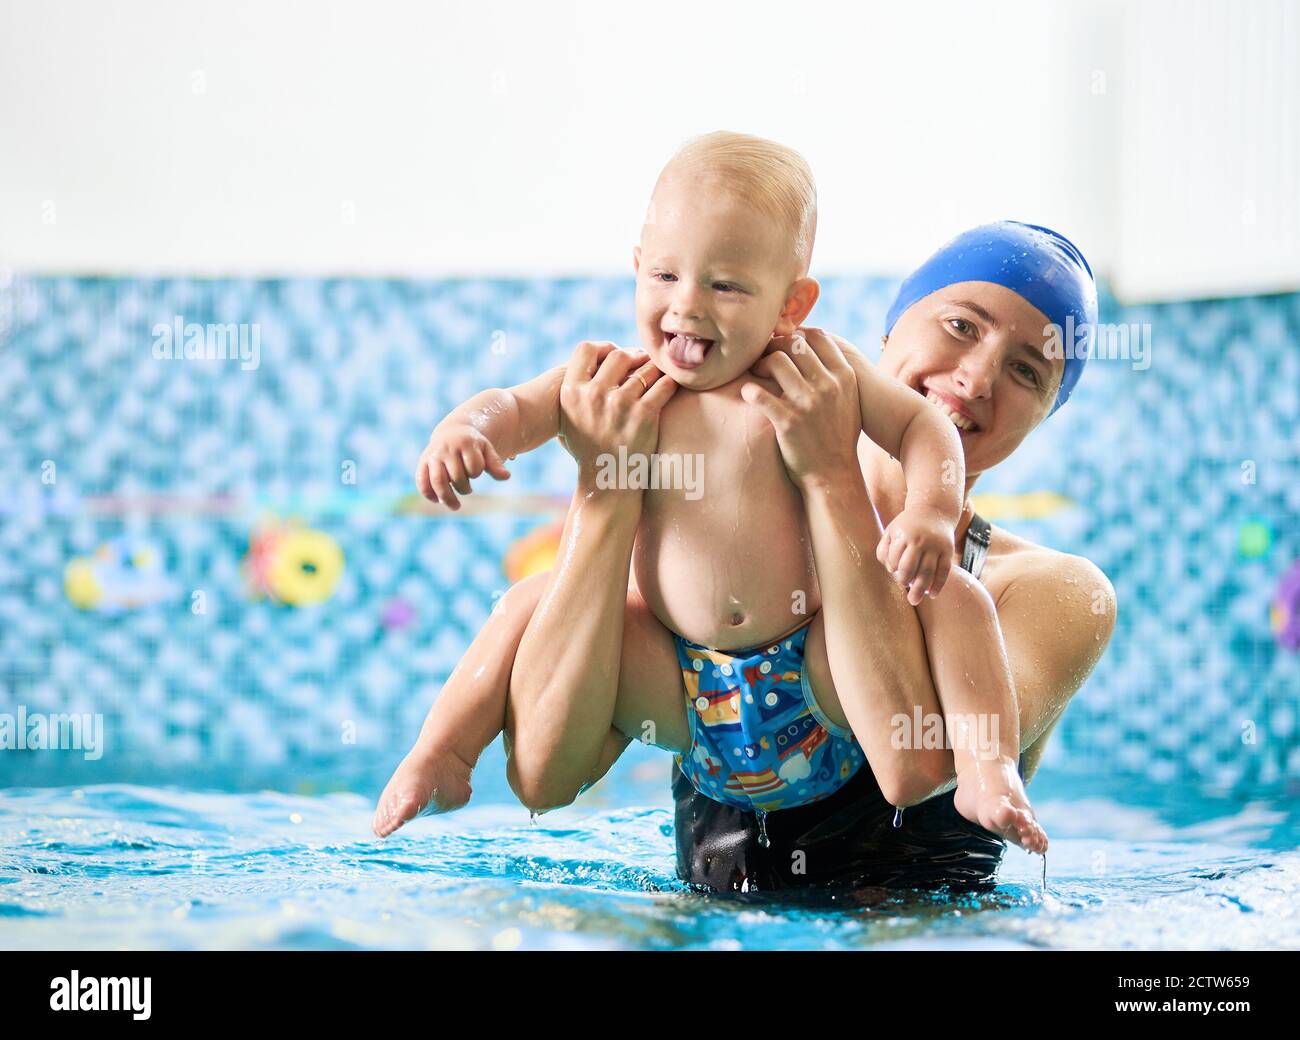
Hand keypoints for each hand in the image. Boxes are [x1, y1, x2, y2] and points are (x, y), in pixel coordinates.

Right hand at [416, 422, 511, 510]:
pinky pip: (422, 481)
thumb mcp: (486, 450)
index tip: (476, 472)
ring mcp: (434, 455)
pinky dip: (428, 493)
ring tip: (455, 506)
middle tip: (469, 490)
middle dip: (464, 488)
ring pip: (438, 481)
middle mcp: (447, 448)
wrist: (453, 432)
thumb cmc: (473, 445)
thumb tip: (506, 477)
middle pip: (456, 476)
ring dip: (447, 497)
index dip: (476, 472)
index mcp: (465, 443)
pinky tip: (437, 501)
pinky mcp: (423, 462)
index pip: (474, 466)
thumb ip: (495, 464)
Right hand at [558, 341, 676, 486]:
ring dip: (654, 370)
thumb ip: (578, 385)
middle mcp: (593, 395)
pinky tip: (670, 386)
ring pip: (645, 368)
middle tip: (642, 364)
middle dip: (634, 357)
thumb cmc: (588, 445)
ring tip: (657, 376)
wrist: (607, 480)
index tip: (615, 357)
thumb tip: (599, 354)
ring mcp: (620, 404)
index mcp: (571, 392)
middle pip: (619, 356)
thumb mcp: (569, 415)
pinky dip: (670, 382)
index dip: (603, 348)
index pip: (586, 349)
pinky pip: (664, 385)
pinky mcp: (644, 414)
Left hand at [742, 327, 860, 490]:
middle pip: (794, 344)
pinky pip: (759, 395)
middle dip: (775, 348)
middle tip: (765, 360)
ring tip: (757, 375)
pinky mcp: (788, 422)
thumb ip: (835, 373)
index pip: (817, 337)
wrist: (834, 474)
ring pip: (776, 361)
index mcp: (844, 376)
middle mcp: (828, 386)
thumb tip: (812, 346)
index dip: (796, 336)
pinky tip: (748, 394)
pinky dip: (749, 391)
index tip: (785, 347)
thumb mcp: (848, 399)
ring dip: (761, 365)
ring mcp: (808, 403)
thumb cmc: (838, 435)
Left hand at [877, 504, 955, 604]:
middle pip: (910, 568)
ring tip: (914, 599)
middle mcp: (920, 540)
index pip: (895, 559)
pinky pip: (944, 571)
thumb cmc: (908, 525)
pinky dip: (939, 584)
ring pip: (928, 572)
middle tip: (903, 587)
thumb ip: (884, 549)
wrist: (934, 510)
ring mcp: (935, 546)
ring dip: (920, 588)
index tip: (894, 571)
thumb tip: (889, 570)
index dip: (893, 569)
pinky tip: (932, 594)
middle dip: (905, 581)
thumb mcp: (892, 531)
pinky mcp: (948, 550)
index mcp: (903, 535)